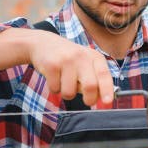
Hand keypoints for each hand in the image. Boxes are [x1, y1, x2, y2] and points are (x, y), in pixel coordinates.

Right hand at [0, 28, 114, 105]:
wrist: (40, 43)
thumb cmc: (66, 59)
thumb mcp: (82, 63)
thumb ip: (94, 79)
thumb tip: (106, 100)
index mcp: (93, 56)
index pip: (105, 75)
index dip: (107, 91)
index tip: (106, 103)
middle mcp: (82, 56)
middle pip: (89, 87)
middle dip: (87, 98)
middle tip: (85, 99)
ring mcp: (67, 60)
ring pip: (70, 92)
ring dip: (66, 93)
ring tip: (63, 81)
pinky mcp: (51, 65)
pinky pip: (56, 89)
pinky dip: (54, 89)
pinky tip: (52, 77)